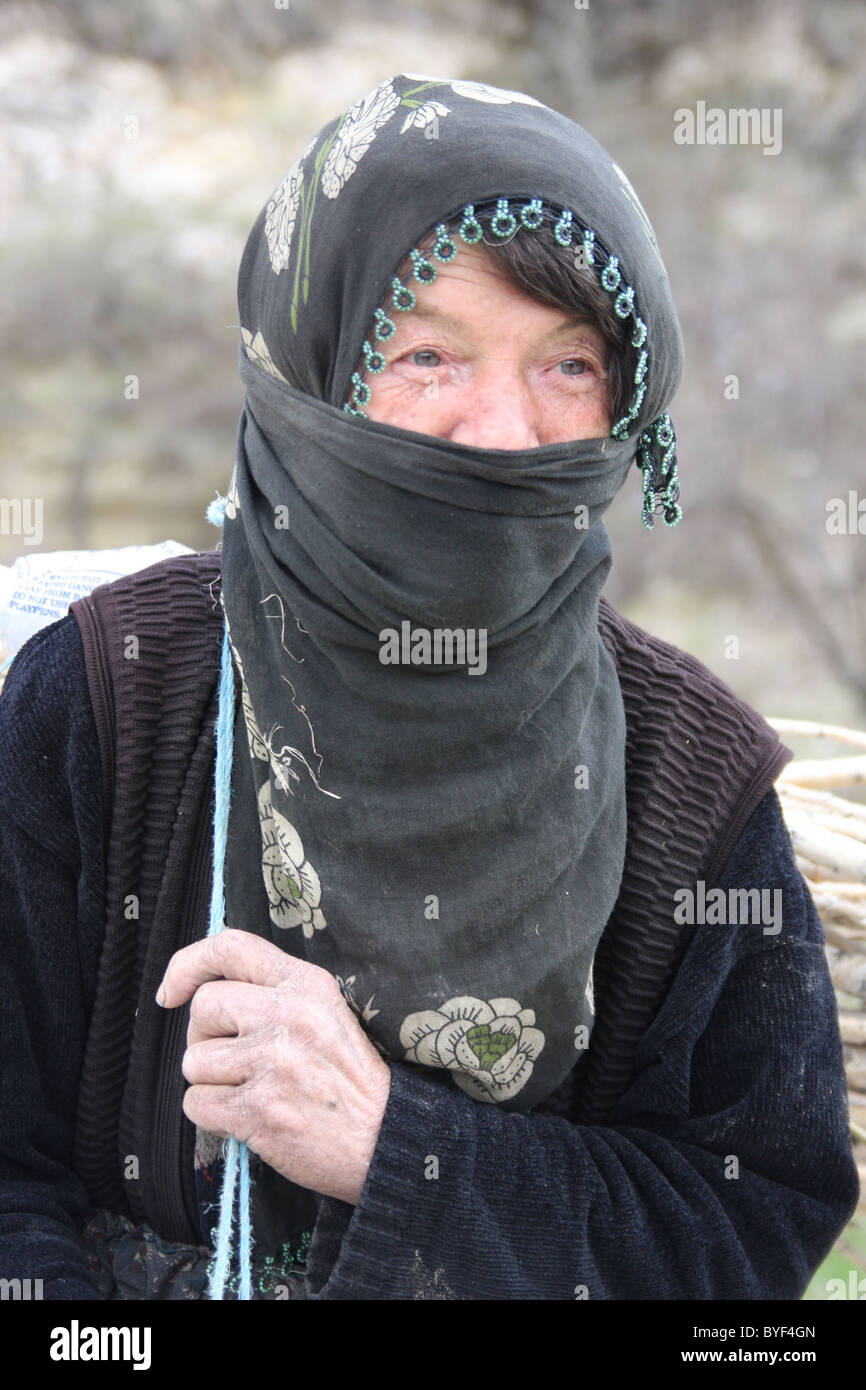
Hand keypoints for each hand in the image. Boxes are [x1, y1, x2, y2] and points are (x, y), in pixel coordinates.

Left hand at [155, 929, 391, 1205]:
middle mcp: (288, 1015)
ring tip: (251, 1091)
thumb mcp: (326, 1012)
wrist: (385, 1140)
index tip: (172, 991)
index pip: (231, 947)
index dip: (188, 964)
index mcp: (307, 983)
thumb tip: (198, 992)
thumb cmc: (348, 1079)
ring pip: (194, 1061)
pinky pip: (196, 1104)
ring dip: (211, 1081)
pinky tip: (247, 1118)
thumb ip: (274, 993)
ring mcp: (272, 1063)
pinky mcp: (258, 1111)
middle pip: (202, 1008)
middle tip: (233, 1059)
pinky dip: (212, 1116)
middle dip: (204, 1037)